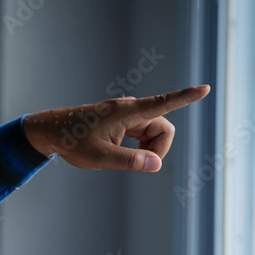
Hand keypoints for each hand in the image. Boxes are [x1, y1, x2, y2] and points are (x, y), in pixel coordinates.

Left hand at [22, 85, 209, 171]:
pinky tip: (118, 153)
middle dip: (158, 149)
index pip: (162, 103)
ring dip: (147, 150)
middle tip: (139, 166)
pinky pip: (141, 135)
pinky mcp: (120, 123)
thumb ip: (129, 162)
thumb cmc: (71, 141)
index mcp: (126, 111)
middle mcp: (130, 110)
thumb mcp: (99, 157)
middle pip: (163, 128)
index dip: (185, 98)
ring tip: (119, 158)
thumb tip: (157, 164)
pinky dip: (137, 148)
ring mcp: (125, 116)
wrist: (50, 132)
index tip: (205, 89)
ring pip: (153, 133)